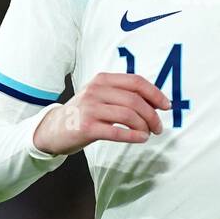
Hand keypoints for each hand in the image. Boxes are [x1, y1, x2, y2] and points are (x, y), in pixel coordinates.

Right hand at [33, 72, 171, 155]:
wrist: (53, 129)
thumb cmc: (83, 112)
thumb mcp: (100, 95)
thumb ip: (123, 94)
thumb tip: (155, 101)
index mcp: (102, 79)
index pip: (136, 82)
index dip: (155, 93)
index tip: (166, 105)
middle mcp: (95, 91)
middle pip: (135, 100)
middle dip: (152, 115)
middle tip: (158, 126)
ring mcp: (90, 109)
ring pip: (128, 115)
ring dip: (144, 126)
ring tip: (148, 133)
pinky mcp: (86, 127)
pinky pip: (117, 131)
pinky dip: (134, 136)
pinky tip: (141, 138)